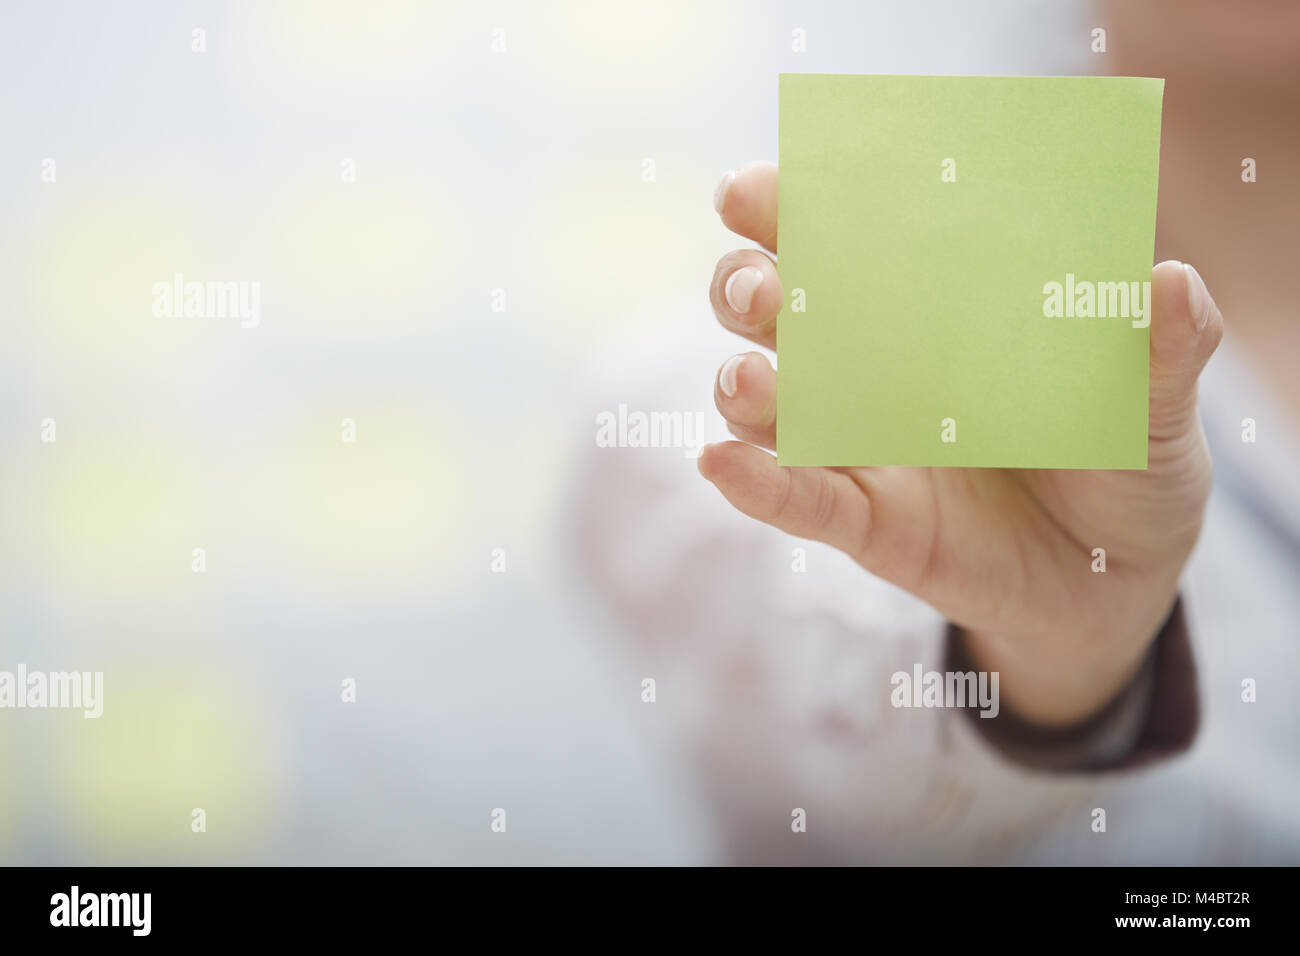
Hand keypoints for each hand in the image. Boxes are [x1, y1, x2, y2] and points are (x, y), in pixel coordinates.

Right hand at [701, 161, 1223, 728]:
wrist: (1116, 576)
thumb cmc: (1124, 458)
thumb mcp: (1154, 400)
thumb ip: (1163, 346)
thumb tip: (1167, 282)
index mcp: (930, 311)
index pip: (842, 244)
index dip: (789, 211)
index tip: (754, 189)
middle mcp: (875, 368)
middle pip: (777, 314)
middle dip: (747, 288)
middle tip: (760, 287)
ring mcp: (862, 447)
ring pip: (771, 406)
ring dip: (744, 386)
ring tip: (750, 381)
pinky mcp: (868, 525)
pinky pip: (800, 502)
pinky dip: (757, 484)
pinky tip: (720, 464)